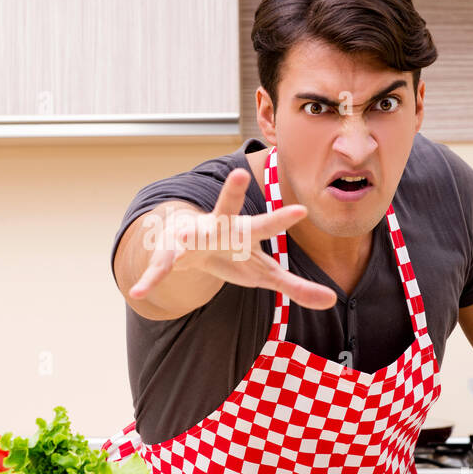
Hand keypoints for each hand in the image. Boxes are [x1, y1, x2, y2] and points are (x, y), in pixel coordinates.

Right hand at [128, 168, 337, 309]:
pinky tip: (139, 293)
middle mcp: (218, 226)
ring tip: (180, 234)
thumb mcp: (264, 273)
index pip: (268, 224)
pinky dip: (150, 279)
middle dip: (233, 193)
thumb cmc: (232, 256)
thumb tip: (333, 300)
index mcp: (245, 232)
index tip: (303, 209)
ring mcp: (192, 237)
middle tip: (239, 172)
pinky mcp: (170, 253)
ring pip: (189, 233)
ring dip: (184, 235)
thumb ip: (296, 286)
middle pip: (229, 210)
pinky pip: (160, 267)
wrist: (188, 245)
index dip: (284, 217)